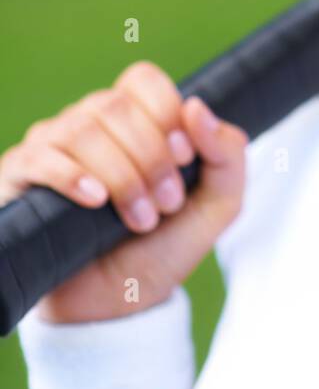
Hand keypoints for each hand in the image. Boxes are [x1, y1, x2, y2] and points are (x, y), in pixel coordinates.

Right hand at [0, 62, 248, 322]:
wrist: (114, 307)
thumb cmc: (160, 249)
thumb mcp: (214, 207)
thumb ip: (227, 156)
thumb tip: (197, 107)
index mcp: (132, 118)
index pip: (143, 80)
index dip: (167, 113)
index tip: (185, 159)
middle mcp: (88, 123)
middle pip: (116, 106)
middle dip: (151, 157)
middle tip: (167, 204)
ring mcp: (51, 146)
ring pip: (82, 130)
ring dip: (122, 176)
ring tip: (140, 219)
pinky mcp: (20, 176)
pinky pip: (41, 157)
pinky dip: (72, 177)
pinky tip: (96, 200)